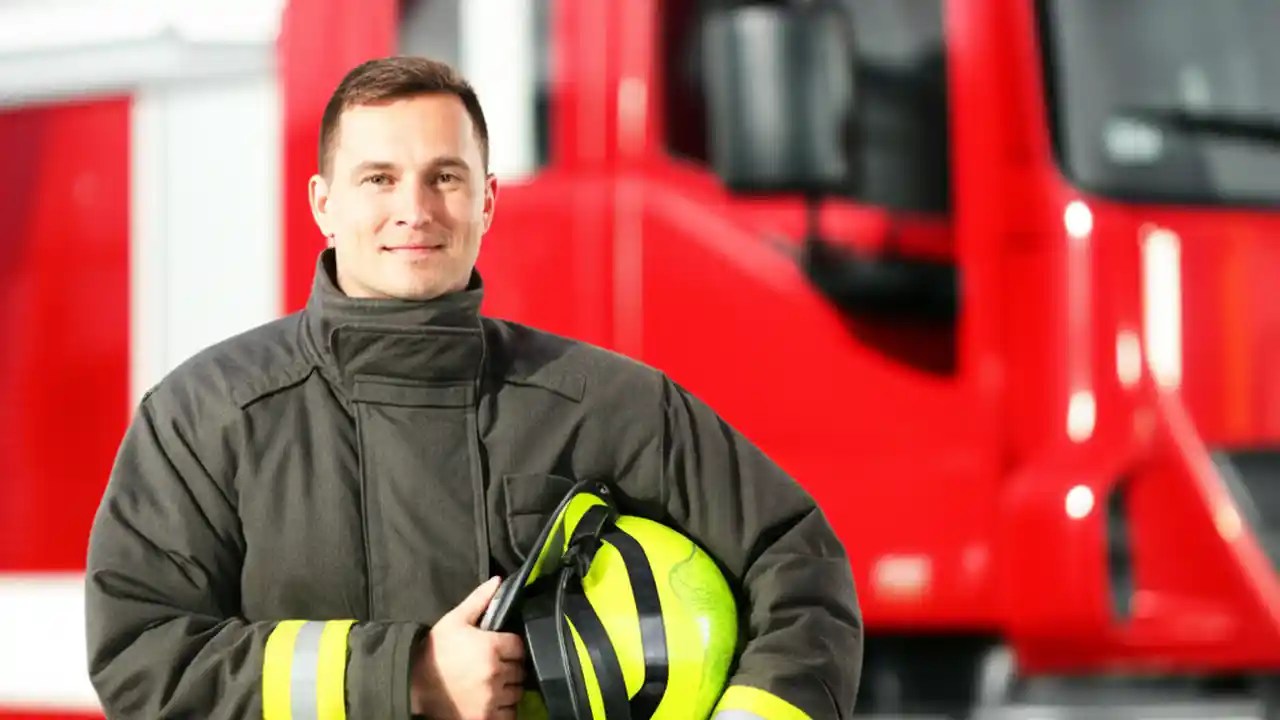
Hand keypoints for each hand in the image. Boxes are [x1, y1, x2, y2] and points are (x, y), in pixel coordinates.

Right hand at [410, 577, 525, 719]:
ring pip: (517, 692)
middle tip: (494, 666)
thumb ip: (480, 600)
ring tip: (492, 684)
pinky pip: (510, 713)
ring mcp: (491, 698)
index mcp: (491, 647)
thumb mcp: (455, 620)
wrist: (413, 684)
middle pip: (520, 670)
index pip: (519, 646)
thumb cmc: (435, 650)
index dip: (511, 646)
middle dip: (510, 667)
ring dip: (509, 688)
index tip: (500, 649)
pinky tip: (492, 701)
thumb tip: (498, 581)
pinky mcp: (486, 718)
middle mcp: (495, 673)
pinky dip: (505, 709)